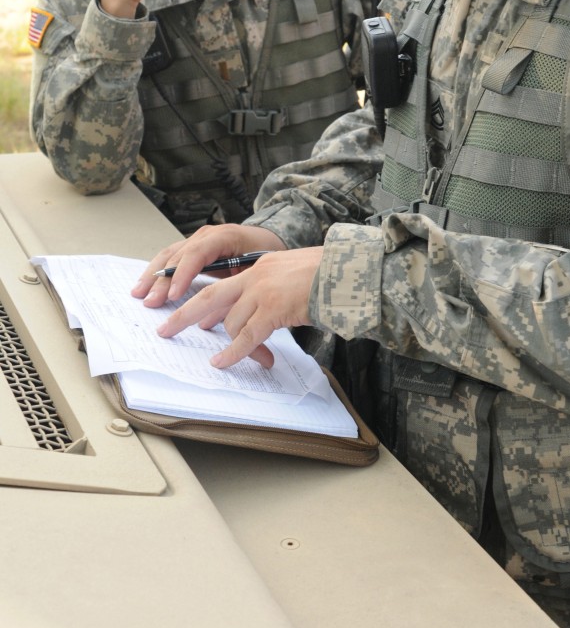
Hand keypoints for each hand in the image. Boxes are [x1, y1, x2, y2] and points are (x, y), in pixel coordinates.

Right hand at [132, 223, 285, 307]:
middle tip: (150, 301)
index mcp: (226, 237)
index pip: (198, 253)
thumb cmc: (266, 256)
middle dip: (162, 279)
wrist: (268, 241)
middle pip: (179, 255)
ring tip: (138, 293)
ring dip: (153, 275)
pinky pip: (172, 257)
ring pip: (170, 254)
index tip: (174, 296)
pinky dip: (158, 271)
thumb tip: (220, 321)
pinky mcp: (194, 248)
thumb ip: (238, 293)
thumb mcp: (258, 273)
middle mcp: (208, 235)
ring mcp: (199, 239)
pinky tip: (146, 285)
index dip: (183, 274)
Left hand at [153, 245, 322, 369]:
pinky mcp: (273, 309)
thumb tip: (265, 312)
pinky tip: (221, 362)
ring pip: (232, 321)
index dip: (207, 303)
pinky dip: (232, 352)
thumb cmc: (328, 275)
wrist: (346, 271)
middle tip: (166, 329)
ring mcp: (263, 292)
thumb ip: (276, 289)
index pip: (225, 284)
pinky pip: (246, 337)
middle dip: (185, 314)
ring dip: (228, 341)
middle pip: (210, 296)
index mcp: (261, 265)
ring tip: (221, 355)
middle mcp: (257, 275)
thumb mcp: (294, 275)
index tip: (194, 317)